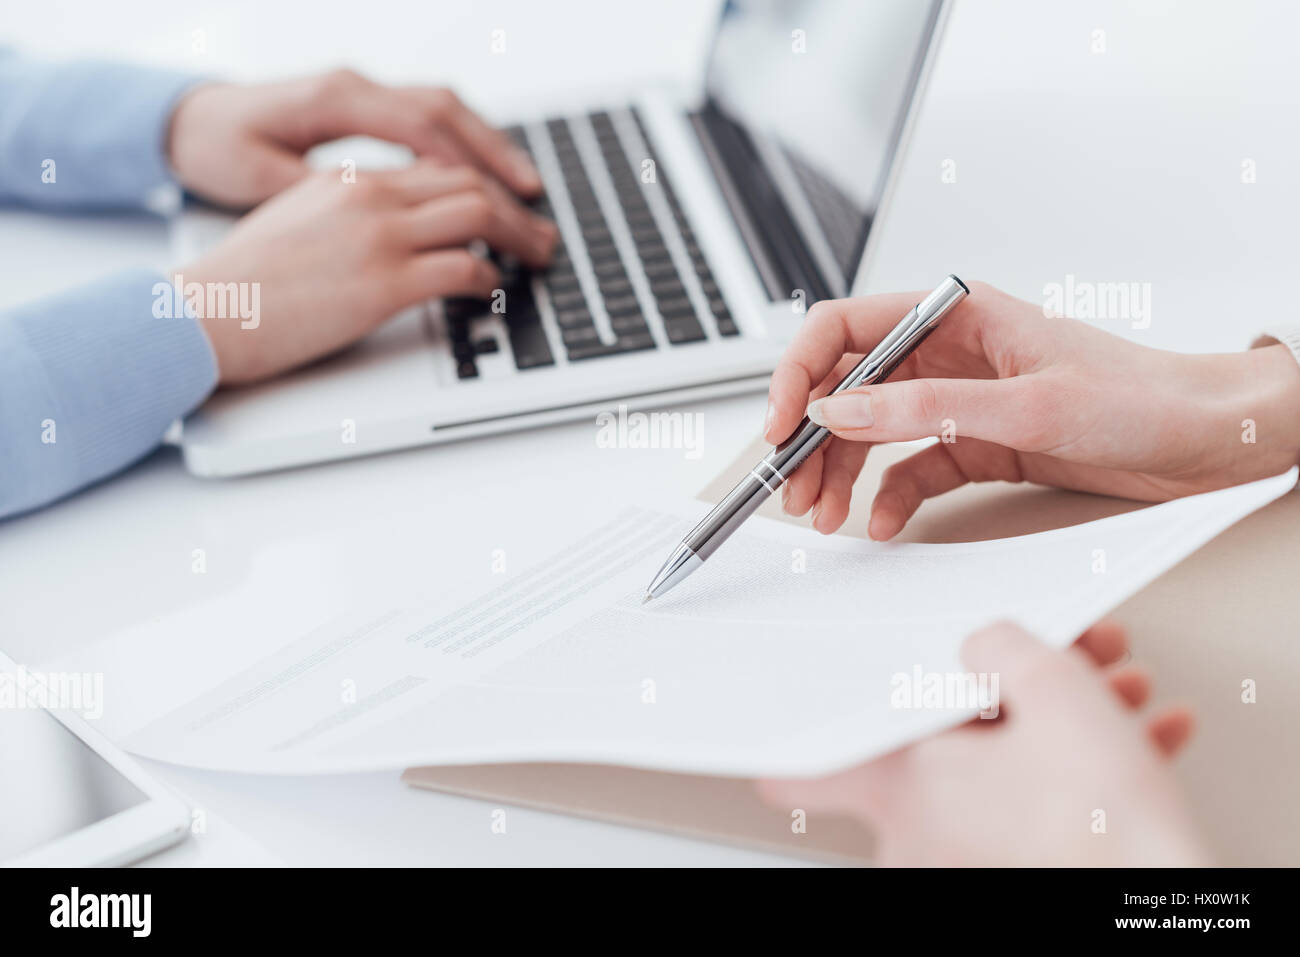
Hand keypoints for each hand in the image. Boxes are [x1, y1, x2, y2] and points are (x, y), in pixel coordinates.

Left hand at [167, 69, 541, 207]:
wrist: (188, 121)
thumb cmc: (219, 148)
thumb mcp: (258, 178)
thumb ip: (322, 188)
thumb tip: (378, 206)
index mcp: (333, 100)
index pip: (420, 126)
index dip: (468, 163)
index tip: (503, 200)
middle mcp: (355, 87)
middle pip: (446, 110)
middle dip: (495, 153)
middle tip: (533, 197)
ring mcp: (363, 93)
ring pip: (444, 110)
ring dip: (488, 147)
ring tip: (525, 188)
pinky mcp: (364, 108)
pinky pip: (427, 120)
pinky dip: (463, 145)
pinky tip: (485, 176)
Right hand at [179, 163, 556, 384]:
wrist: (209, 311)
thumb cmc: (245, 280)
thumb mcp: (296, 219)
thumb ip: (346, 212)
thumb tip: (390, 227)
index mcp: (350, 179)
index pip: (438, 168)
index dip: (483, 188)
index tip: (506, 208)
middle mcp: (370, 197)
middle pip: (469, 185)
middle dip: (517, 210)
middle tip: (541, 235)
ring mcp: (380, 238)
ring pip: (479, 215)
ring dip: (519, 238)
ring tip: (538, 257)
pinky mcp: (385, 284)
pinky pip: (463, 267)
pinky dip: (490, 277)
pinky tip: (494, 288)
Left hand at [759, 620, 1208, 865]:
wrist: (1167, 912)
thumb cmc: (1103, 830)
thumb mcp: (1050, 689)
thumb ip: (999, 645)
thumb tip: (985, 643)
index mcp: (898, 783)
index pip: (800, 766)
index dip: (802, 729)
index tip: (798, 704)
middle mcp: (918, 832)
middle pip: (937, 738)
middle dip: (1002, 691)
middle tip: (1051, 665)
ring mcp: (968, 860)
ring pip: (998, 765)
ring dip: (1057, 721)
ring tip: (1114, 690)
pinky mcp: (1020, 872)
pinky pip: (1038, 806)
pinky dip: (1082, 769)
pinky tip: (1136, 735)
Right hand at [765, 282, 1299, 537]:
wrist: (1204, 441)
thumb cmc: (1138, 398)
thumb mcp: (1025, 405)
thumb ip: (924, 407)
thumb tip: (838, 407)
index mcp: (954, 313)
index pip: (846, 327)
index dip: (799, 372)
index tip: (780, 424)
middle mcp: (947, 352)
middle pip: (848, 388)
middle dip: (813, 438)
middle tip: (792, 486)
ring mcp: (958, 400)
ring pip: (871, 432)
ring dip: (842, 474)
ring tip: (826, 516)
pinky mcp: (974, 443)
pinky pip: (911, 467)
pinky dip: (890, 496)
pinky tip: (883, 521)